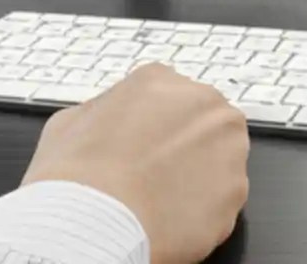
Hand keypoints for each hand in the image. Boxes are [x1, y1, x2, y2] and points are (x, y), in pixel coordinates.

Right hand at [22, 63, 250, 263]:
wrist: (91, 226)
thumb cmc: (75, 178)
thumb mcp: (69, 123)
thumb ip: (105, 111)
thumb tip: (109, 118)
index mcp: (162, 81)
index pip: (170, 98)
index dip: (156, 127)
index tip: (147, 147)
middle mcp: (205, 105)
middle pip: (203, 124)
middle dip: (185, 147)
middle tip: (156, 174)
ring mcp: (229, 148)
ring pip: (219, 161)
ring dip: (198, 177)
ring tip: (161, 198)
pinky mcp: (237, 191)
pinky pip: (222, 200)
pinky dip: (202, 211)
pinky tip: (172, 218)